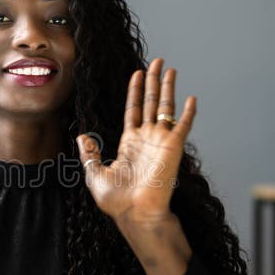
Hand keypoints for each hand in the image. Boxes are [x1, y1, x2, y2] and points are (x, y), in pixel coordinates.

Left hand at [76, 57, 196, 227]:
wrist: (135, 213)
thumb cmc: (116, 200)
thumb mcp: (95, 174)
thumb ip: (90, 154)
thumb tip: (83, 137)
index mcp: (129, 142)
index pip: (133, 109)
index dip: (135, 90)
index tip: (137, 73)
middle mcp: (146, 138)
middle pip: (150, 102)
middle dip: (153, 81)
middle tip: (157, 61)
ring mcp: (161, 141)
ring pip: (165, 107)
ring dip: (168, 87)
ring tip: (170, 68)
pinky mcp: (173, 147)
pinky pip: (183, 125)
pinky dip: (188, 112)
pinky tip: (191, 98)